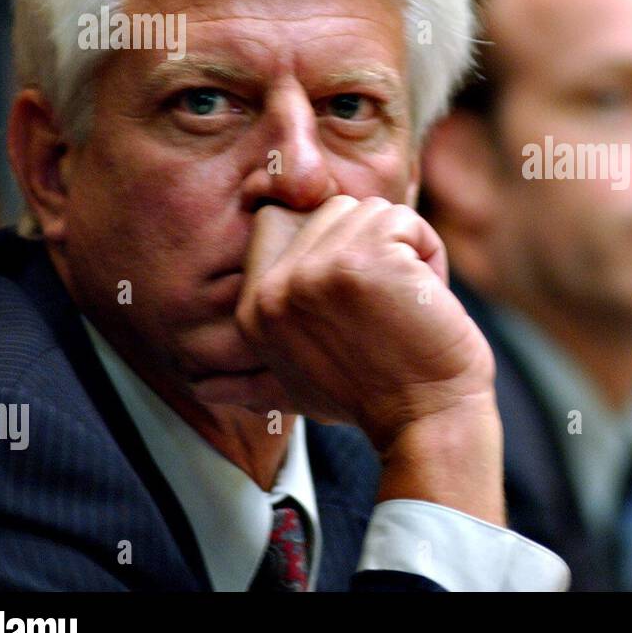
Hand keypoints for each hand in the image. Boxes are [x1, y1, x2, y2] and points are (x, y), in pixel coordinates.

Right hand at [235, 195, 503, 521]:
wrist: (427, 421)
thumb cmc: (376, 400)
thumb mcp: (294, 388)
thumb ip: (249, 378)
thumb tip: (201, 388)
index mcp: (254, 311)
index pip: (277, 221)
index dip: (328, 238)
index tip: (358, 288)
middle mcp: (275, 288)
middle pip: (332, 210)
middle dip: (373, 246)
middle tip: (388, 306)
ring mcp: (318, 271)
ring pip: (370, 211)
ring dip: (406, 251)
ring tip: (405, 305)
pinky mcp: (366, 259)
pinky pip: (404, 220)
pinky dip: (430, 254)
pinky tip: (424, 299)